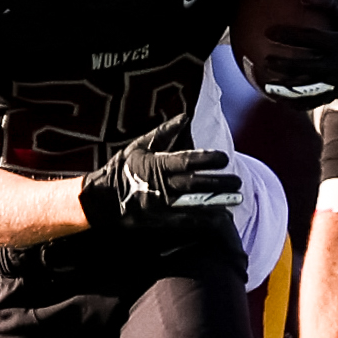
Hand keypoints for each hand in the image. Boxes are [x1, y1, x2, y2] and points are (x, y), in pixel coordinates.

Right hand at [77, 117, 241, 227]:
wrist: (100, 199)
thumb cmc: (121, 169)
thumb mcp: (139, 145)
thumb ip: (164, 132)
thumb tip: (185, 116)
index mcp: (156, 164)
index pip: (186, 161)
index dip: (207, 159)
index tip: (224, 158)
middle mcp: (159, 185)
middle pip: (195, 184)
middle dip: (218, 183)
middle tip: (238, 182)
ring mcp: (159, 206)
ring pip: (193, 204)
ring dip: (216, 203)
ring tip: (236, 201)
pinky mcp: (158, 221)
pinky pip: (184, 221)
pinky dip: (203, 220)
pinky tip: (219, 219)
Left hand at [257, 0, 337, 103]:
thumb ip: (328, 2)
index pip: (311, 38)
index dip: (290, 34)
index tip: (269, 31)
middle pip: (305, 66)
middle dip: (283, 64)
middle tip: (265, 59)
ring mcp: (337, 82)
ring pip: (308, 89)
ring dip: (286, 89)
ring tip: (267, 86)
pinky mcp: (336, 95)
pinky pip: (312, 102)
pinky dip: (295, 102)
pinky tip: (277, 99)